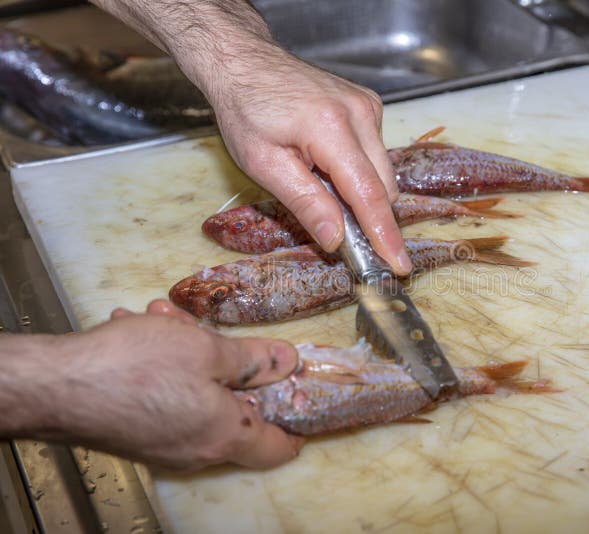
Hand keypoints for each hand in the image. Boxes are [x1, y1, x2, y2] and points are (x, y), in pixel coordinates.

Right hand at [46, 300, 302, 469]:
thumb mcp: (207, 349)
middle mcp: (196, 450)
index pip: (277, 448)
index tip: (301, 401)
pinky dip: (165, 366)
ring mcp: (164, 444)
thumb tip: (289, 362)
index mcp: (224, 436)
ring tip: (168, 319)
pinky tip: (142, 329)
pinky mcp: (137, 432)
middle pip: (235, 412)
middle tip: (219, 333)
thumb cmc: (135, 367)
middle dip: (232, 366)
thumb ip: (253, 359)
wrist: (54, 385)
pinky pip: (166, 398)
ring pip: (197, 395)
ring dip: (191, 354)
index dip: (296, 426)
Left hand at [208, 48, 412, 274]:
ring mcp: (368, 105)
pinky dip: (358, 170)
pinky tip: (327, 163)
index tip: (398, 265)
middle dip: (370, 217)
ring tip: (320, 184)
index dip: (383, 234)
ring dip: (361, 191)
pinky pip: (375, 153)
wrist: (244, 60)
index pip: (368, 194)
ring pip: (382, 171)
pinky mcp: (368, 104)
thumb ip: (305, 203)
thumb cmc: (246, 109)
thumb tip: (336, 240)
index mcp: (331, 127)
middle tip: (345, 239)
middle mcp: (359, 113)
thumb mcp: (264, 164)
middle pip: (384, 186)